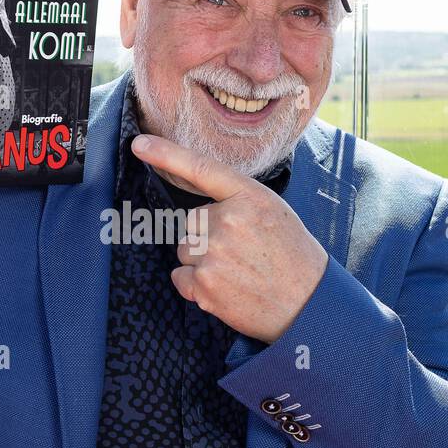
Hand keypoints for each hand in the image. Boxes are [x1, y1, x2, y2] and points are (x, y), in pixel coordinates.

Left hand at [131, 134, 328, 343]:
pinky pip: (180, 276)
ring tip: (236, 271)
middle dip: (207, 235)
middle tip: (240, 252)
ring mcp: (213, 255)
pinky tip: (225, 288)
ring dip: (201, 260)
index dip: (166, 154)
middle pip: (191, 221)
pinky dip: (195, 284)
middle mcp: (228, 222)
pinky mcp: (204, 286)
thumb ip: (237, 201)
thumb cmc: (291, 256)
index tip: (140, 144)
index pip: (201, 169)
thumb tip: (199, 208)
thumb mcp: (273, 212)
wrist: (308, 303)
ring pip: (185, 248)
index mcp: (248, 197)